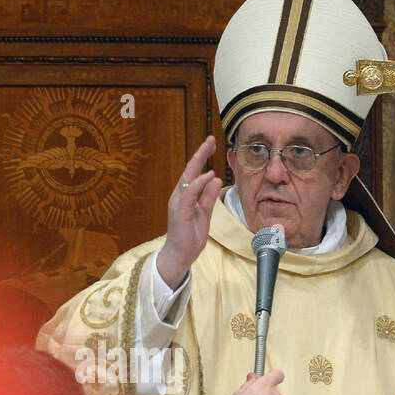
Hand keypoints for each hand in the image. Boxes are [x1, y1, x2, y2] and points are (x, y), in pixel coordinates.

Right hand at [157, 136, 223, 288]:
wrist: (180, 255)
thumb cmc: (190, 236)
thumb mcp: (205, 213)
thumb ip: (208, 197)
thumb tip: (216, 179)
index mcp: (186, 196)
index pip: (194, 173)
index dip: (202, 158)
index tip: (211, 144)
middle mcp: (180, 195)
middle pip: (190, 170)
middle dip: (200, 153)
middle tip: (210, 139)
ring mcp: (178, 202)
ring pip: (188, 177)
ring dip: (198, 162)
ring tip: (208, 148)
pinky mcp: (180, 211)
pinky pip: (189, 193)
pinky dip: (198, 183)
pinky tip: (207, 175)